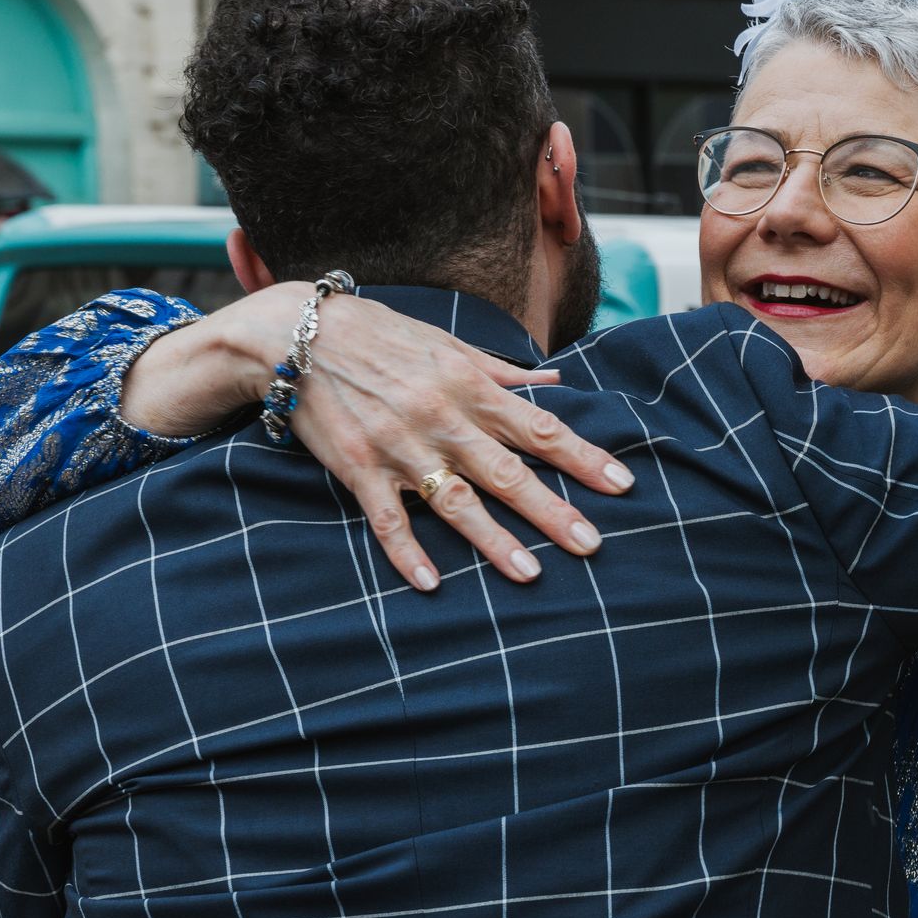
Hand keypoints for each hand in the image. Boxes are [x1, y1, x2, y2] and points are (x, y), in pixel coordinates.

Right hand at [122, 285, 635, 591]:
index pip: (537, 428)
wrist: (295, 334)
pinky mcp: (357, 468)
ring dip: (493, 540)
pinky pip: (386, 519)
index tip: (622, 485)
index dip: (582, 457)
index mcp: (467, 385)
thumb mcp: (446, 343)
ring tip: (531, 574)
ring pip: (454, 501)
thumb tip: (556, 386)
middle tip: (592, 544)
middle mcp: (440, 417)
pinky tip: (432, 584)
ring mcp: (398, 446)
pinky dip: (407, 551)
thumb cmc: (378, 335)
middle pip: (506, 472)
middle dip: (552, 510)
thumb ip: (502, 372)